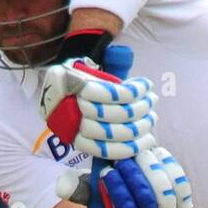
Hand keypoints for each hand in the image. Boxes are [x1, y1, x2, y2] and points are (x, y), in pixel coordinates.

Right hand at [39, 58, 156, 159]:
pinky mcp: (83, 146)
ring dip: (140, 125)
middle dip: (140, 108)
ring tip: (152, 117)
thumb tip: (126, 56)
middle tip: (152, 100)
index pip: (107, 94)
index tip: (146, 85)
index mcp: (72, 85)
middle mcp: (72, 109)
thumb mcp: (86, 66)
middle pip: (114, 114)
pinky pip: (111, 152)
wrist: (55, 99)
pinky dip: (134, 146)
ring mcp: (76, 130)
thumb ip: (107, 64)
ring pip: (116, 133)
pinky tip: (149, 137)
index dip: (131, 92)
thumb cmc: (77, 79)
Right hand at [56, 146, 192, 207]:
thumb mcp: (86, 202)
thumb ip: (76, 192)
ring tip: (138, 156)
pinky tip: (158, 156)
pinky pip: (182, 191)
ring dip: (153, 173)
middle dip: (136, 179)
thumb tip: (63, 186)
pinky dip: (172, 172)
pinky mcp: (177, 207)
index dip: (119, 195)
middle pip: (151, 204)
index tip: (106, 174)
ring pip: (168, 196)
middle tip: (123, 161)